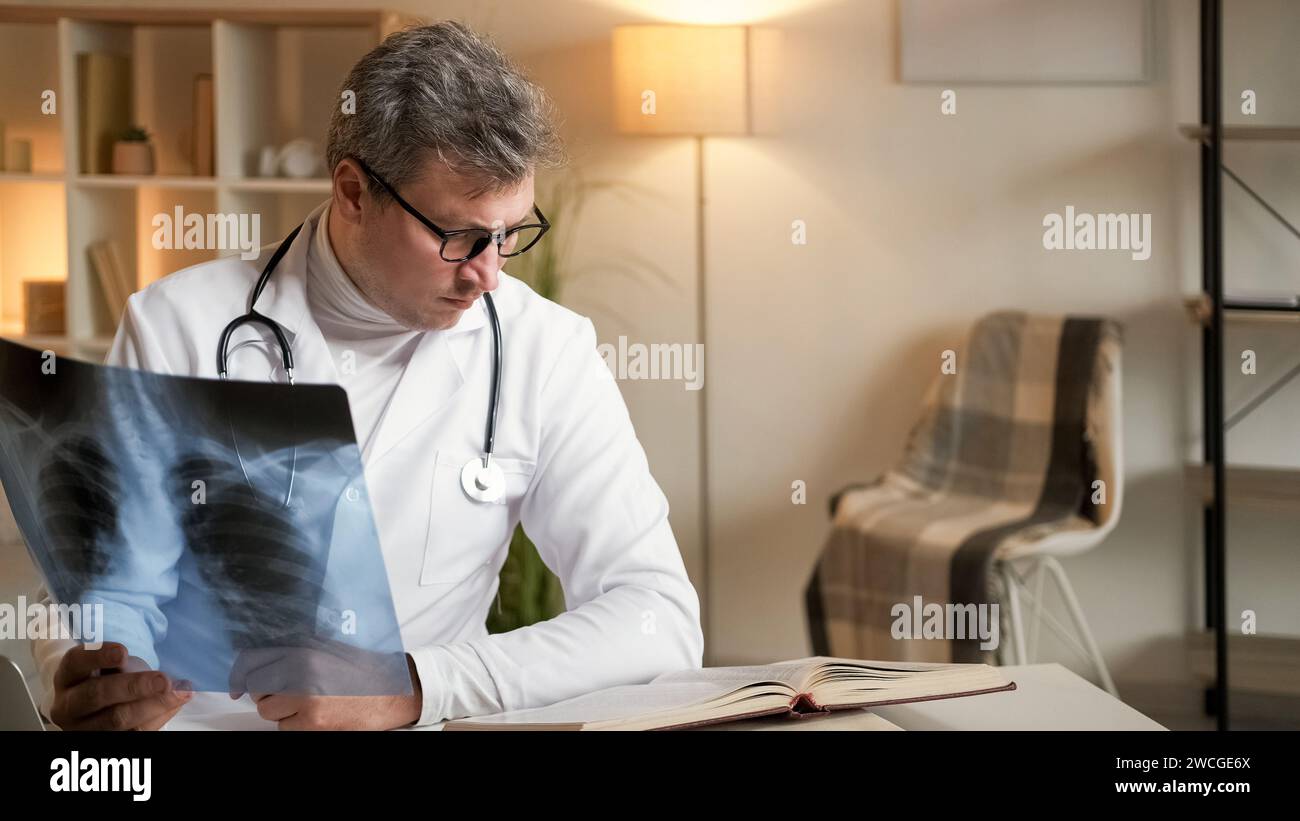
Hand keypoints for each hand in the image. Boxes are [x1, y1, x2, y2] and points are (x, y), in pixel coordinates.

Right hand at [48, 642, 192, 729]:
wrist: (93, 707)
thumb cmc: (106, 677)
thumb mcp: (110, 665)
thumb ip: (127, 666)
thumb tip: (166, 675)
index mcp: (67, 676)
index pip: (76, 663)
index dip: (98, 656)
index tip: (123, 652)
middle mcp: (67, 705)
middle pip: (96, 695)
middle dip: (133, 686)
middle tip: (163, 681)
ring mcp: (81, 727)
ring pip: (115, 720)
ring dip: (152, 706)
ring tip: (179, 694)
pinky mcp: (101, 741)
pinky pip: (132, 734)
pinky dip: (157, 718)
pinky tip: (175, 704)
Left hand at [228, 644, 421, 729]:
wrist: (392, 692)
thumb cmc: (362, 670)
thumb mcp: (327, 648)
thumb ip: (293, 650)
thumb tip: (255, 662)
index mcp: (303, 650)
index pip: (251, 661)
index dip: (239, 674)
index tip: (236, 685)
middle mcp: (302, 672)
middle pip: (256, 688)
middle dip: (266, 693)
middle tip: (286, 692)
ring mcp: (307, 700)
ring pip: (268, 712)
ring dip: (281, 711)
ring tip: (306, 703)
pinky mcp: (313, 724)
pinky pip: (285, 729)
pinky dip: (296, 725)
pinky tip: (316, 715)